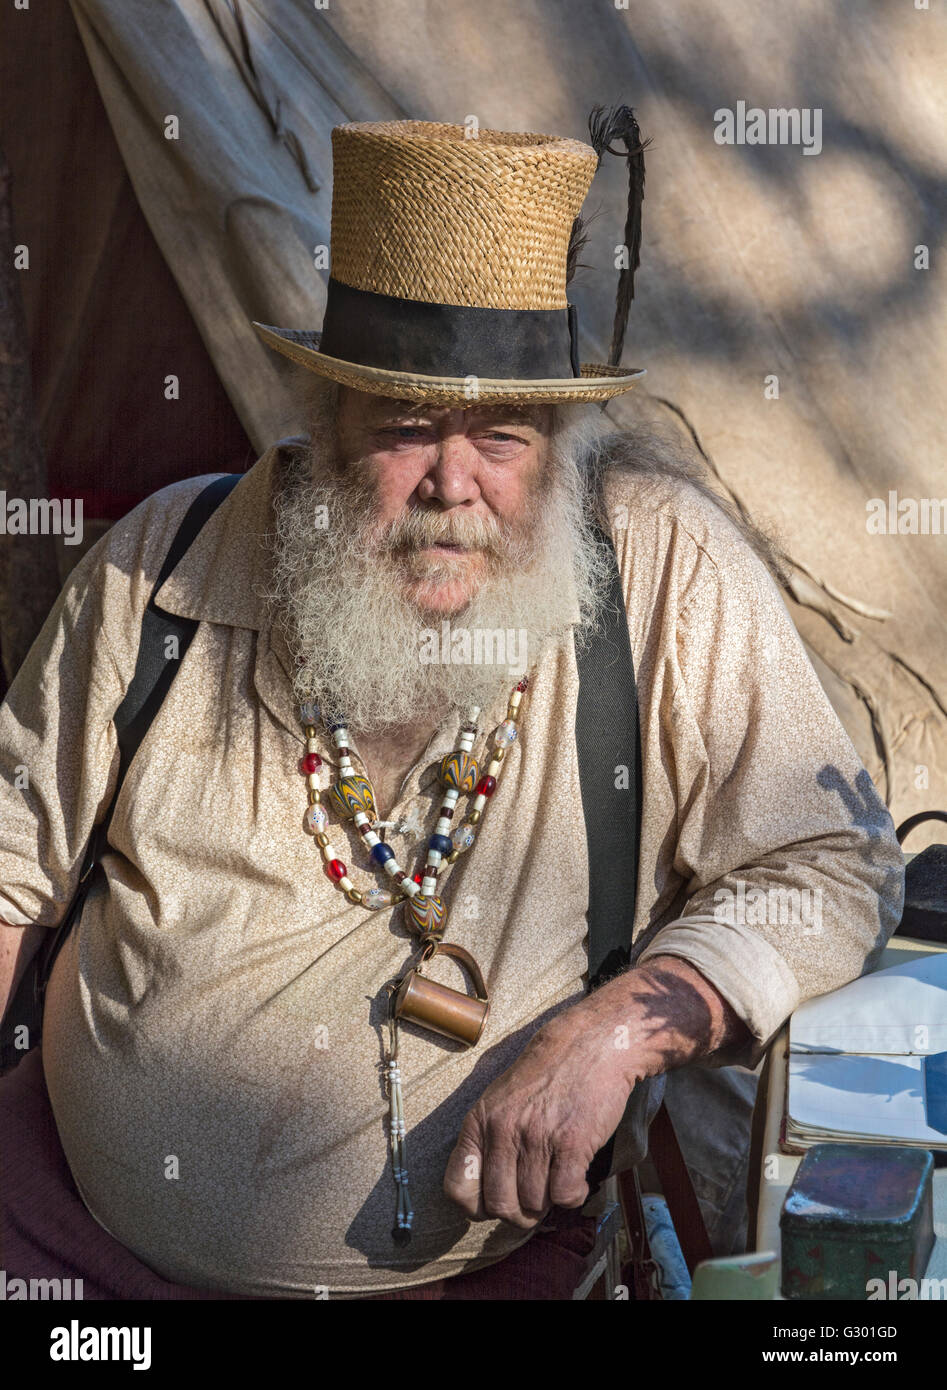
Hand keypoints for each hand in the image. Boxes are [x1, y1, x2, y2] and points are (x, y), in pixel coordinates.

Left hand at [442, 1007, 633, 1228]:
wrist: (590, 1043)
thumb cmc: (547, 1074)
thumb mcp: (500, 1100)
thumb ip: (489, 1141)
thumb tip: (486, 1197)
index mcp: (479, 1121)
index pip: (458, 1188)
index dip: (477, 1207)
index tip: (496, 1202)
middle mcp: (503, 1130)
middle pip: (500, 1206)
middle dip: (519, 1213)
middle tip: (535, 1199)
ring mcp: (536, 1137)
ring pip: (534, 1204)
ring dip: (549, 1201)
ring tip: (559, 1178)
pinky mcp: (571, 1142)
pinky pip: (565, 1196)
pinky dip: (573, 1196)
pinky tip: (578, 1179)